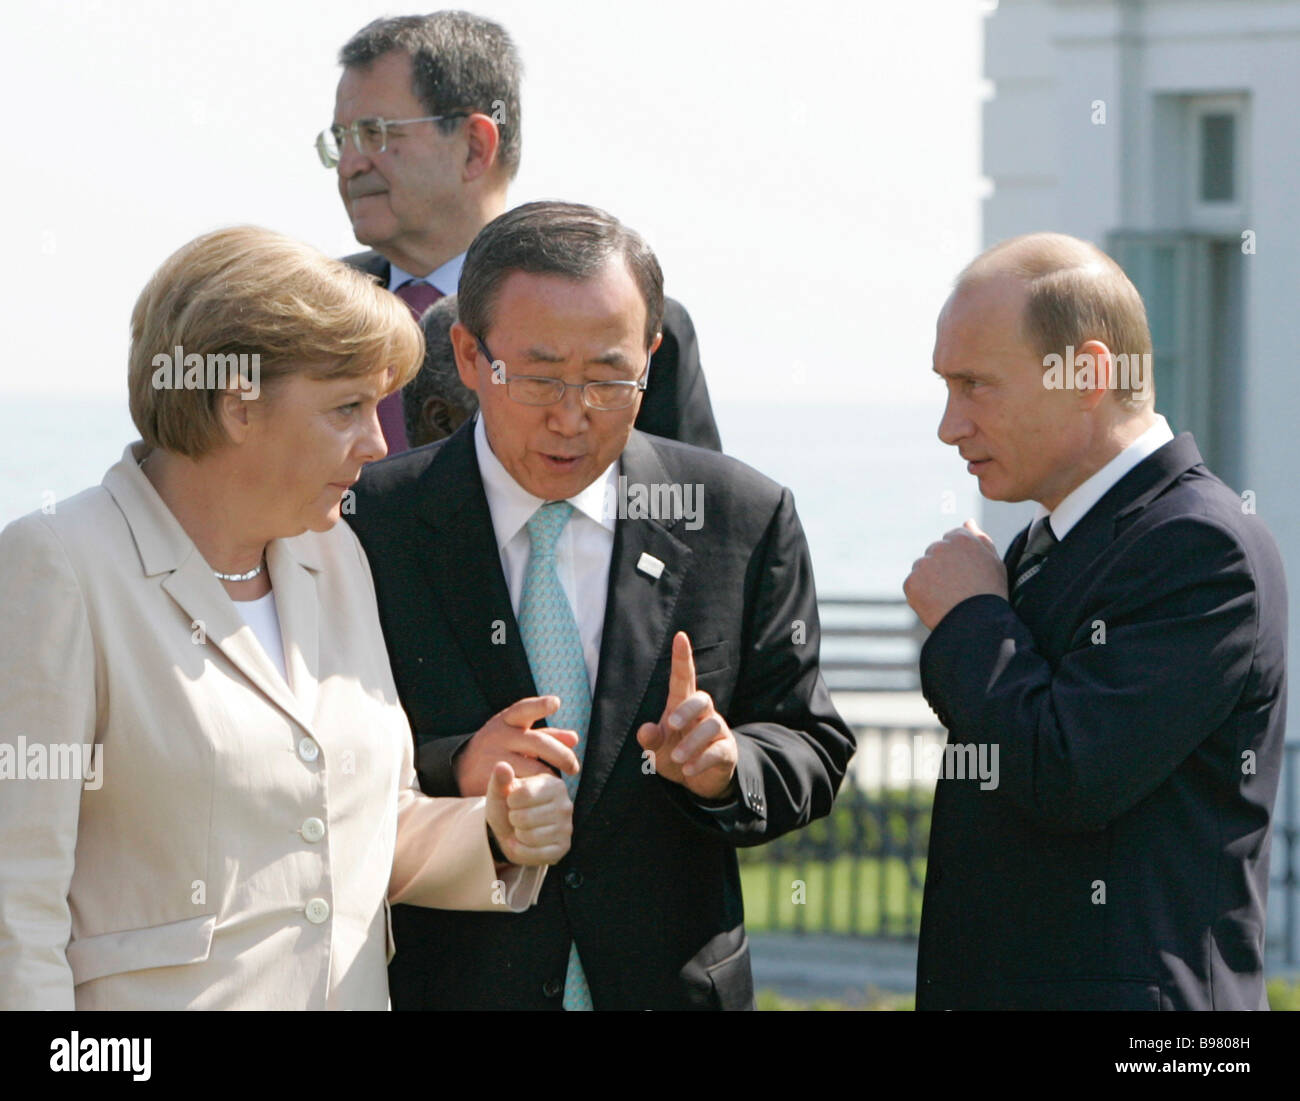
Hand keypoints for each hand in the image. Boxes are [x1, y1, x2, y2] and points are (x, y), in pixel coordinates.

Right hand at [454, 696, 580, 796]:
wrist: (463, 769)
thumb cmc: (500, 746)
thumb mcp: (517, 734)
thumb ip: (547, 735)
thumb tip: (574, 738)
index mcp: (507, 720)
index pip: (523, 709)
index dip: (539, 706)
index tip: (555, 702)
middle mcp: (499, 736)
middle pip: (537, 742)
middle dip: (561, 755)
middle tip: (574, 768)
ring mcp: (494, 758)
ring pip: (531, 767)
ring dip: (549, 775)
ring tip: (559, 782)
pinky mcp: (491, 781)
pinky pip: (520, 786)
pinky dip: (533, 789)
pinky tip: (541, 794)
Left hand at [484, 762, 572, 866]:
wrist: (512, 831)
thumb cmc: (508, 807)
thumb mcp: (500, 792)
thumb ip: (500, 779)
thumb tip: (501, 765)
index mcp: (554, 784)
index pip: (524, 794)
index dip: (510, 801)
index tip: (513, 801)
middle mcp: (565, 804)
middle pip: (524, 817)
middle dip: (513, 820)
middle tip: (517, 818)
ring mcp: (567, 828)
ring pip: (530, 836)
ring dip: (517, 835)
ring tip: (521, 829)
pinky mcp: (563, 848)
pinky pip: (535, 854)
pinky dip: (522, 851)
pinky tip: (525, 843)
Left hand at [636, 631, 737, 800]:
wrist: (698, 781)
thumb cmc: (675, 753)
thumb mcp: (657, 749)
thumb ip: (651, 739)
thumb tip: (644, 731)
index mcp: (682, 706)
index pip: (684, 677)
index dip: (682, 658)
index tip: (680, 636)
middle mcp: (703, 714)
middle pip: (702, 698)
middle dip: (687, 709)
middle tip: (672, 723)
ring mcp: (717, 731)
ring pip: (712, 724)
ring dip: (692, 742)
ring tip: (677, 758)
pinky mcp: (727, 750)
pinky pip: (718, 750)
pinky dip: (701, 760)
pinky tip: (688, 770)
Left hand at [903, 519, 1007, 628]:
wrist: (978, 623)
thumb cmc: (990, 593)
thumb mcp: (994, 562)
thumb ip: (980, 538)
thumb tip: (968, 521)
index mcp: (961, 537)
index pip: (951, 540)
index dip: (959, 559)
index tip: (966, 574)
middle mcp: (939, 546)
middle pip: (934, 553)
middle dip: (941, 567)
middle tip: (957, 589)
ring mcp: (923, 564)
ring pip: (922, 569)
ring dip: (929, 580)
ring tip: (948, 598)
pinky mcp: (911, 582)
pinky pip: (913, 585)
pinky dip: (921, 595)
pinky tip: (937, 604)